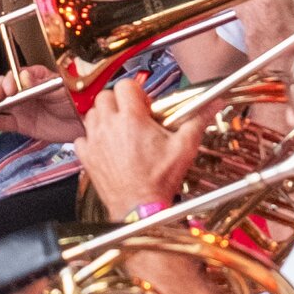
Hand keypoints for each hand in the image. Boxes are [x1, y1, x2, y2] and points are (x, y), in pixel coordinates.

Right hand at [0, 64, 81, 140]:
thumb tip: (23, 76)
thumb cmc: (75, 99)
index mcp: (32, 78)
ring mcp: (22, 108)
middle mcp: (24, 92)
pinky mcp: (22, 125)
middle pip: (2, 89)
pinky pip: (4, 123)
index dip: (8, 81)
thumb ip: (40, 83)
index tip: (8, 89)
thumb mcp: (59, 87)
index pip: (14, 76)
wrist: (85, 121)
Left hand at [78, 76, 205, 221]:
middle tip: (132, 116)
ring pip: (91, 114)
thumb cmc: (159, 181)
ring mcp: (95, 141)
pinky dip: (90, 139)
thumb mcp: (184, 148)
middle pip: (105, 96)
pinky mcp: (86, 157)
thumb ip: (197, 121)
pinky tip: (105, 146)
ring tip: (119, 129)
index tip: (144, 104)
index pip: (125, 85)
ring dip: (104, 117)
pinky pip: (81, 138)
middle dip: (118, 102)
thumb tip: (213, 105)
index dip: (136, 92)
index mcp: (132, 118)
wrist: (140, 208)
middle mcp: (109, 125)